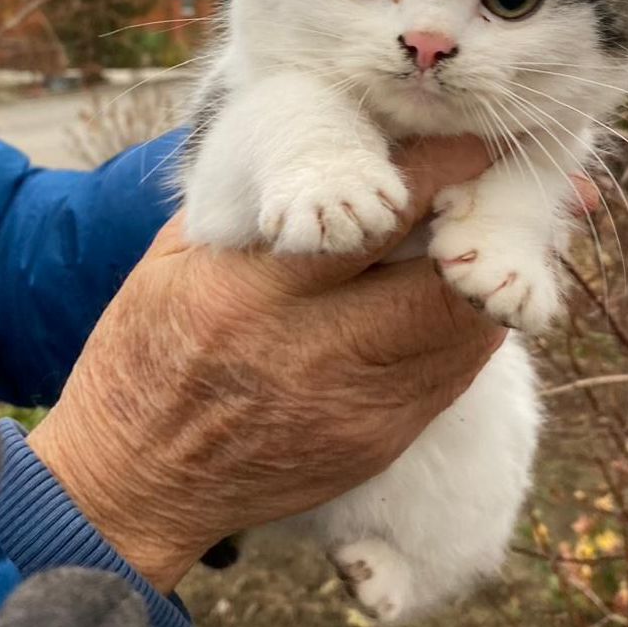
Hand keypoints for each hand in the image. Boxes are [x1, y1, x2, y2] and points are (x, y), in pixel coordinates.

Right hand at [28, 137, 505, 594]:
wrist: (136, 481)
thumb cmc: (146, 356)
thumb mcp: (173, 261)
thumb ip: (251, 206)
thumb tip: (323, 155)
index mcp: (252, 295)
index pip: (374, 221)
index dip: (436, 175)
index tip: (462, 145)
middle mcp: (313, 354)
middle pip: (440, 285)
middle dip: (481, 228)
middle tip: (491, 189)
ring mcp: (356, 410)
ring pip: (463, 334)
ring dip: (479, 280)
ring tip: (479, 240)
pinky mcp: (377, 444)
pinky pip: (451, 378)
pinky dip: (462, 330)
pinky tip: (449, 301)